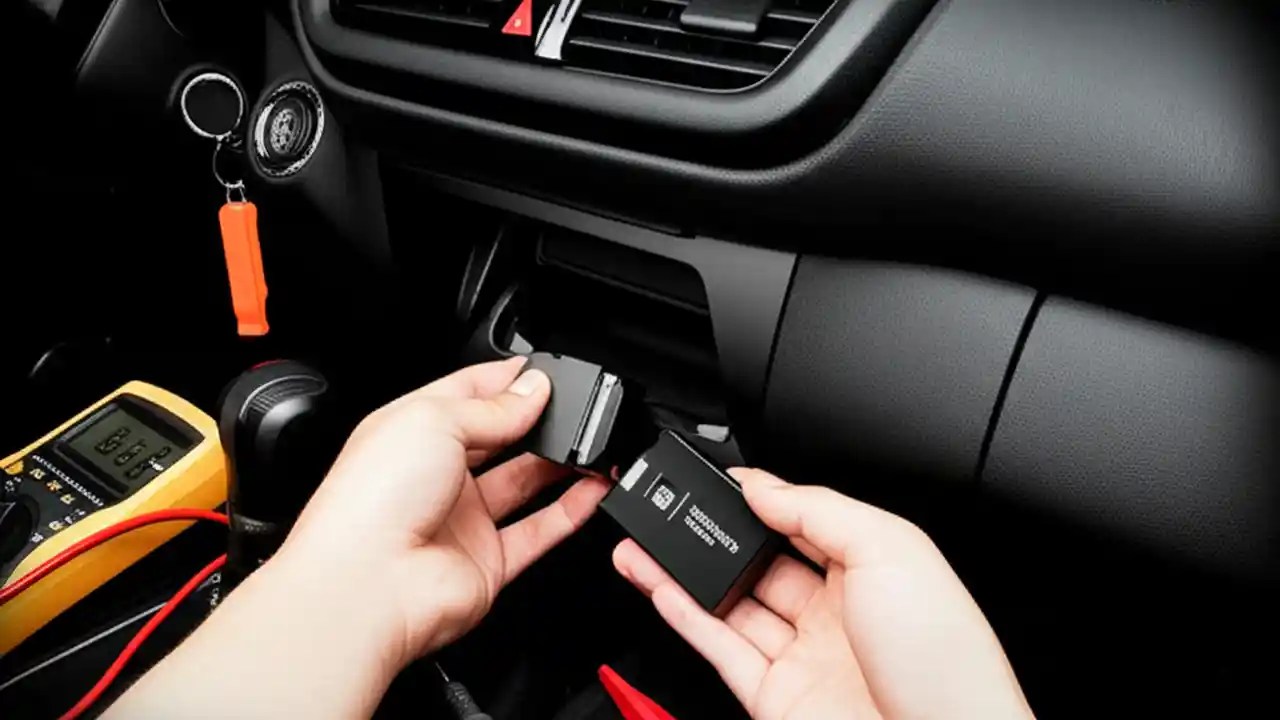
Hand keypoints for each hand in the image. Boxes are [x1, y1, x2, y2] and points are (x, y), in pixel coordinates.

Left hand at [278, 356, 610, 663]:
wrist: (366, 585)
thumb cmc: (370, 501)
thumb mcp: (433, 419)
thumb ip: (493, 406)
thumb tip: (533, 389)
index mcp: (411, 430)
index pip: (466, 392)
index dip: (506, 380)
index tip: (544, 372)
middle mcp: (435, 475)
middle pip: (500, 437)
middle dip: (536, 420)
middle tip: (573, 408)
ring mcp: (461, 519)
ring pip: (524, 482)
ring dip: (560, 462)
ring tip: (592, 443)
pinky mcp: (487, 561)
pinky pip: (539, 531)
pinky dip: (571, 510)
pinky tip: (593, 488)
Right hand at [614, 469, 1032, 719]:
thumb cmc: (946, 663)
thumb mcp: (892, 550)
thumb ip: (820, 510)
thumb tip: (763, 485)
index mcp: (875, 570)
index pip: (805, 521)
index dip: (762, 498)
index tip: (719, 479)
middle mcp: (837, 614)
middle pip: (760, 563)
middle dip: (715, 535)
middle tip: (671, 507)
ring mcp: (803, 659)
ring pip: (730, 605)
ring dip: (683, 572)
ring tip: (643, 541)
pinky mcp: (774, 699)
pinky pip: (720, 650)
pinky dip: (684, 616)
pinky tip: (659, 586)